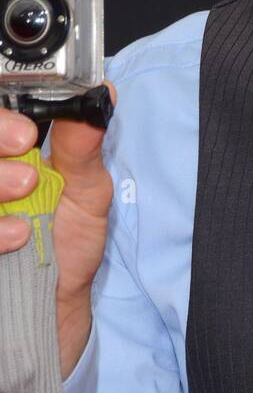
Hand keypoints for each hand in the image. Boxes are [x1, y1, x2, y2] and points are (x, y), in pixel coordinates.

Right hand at [0, 84, 116, 377]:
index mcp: (6, 148)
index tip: (27, 131)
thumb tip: (101, 92)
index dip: (0, 115)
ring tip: (26, 192)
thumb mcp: (86, 188)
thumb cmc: (67, 238)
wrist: (56, 300)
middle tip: (26, 159)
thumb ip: (84, 142)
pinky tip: (16, 235)